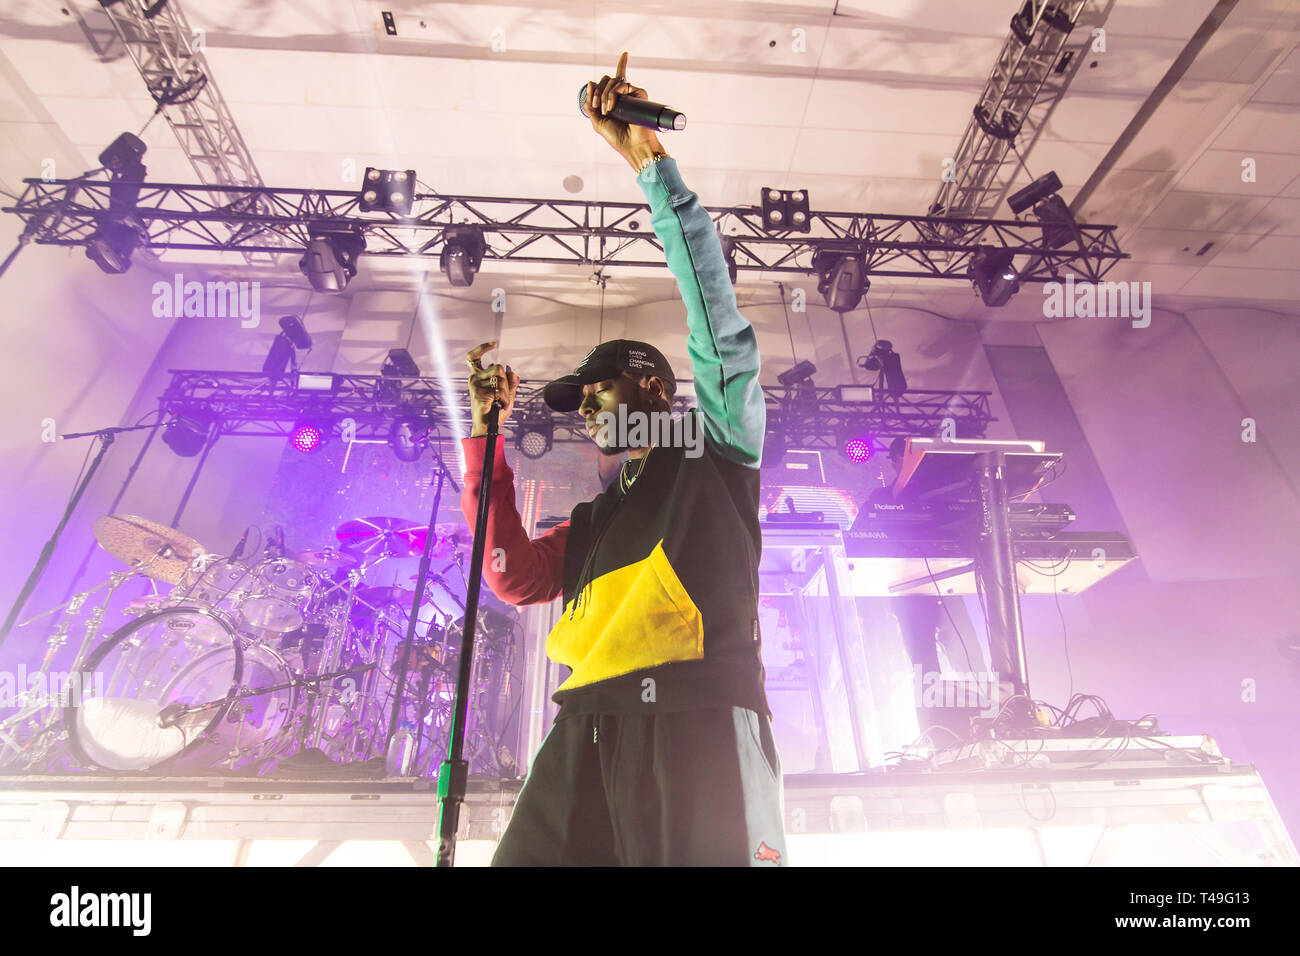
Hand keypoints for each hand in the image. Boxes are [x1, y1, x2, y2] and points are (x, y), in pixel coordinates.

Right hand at [466, 341, 520, 436]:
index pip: (474, 356)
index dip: (482, 347)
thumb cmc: (496, 411)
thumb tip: (511, 371)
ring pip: (500, 375)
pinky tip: (500, 404)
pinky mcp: (477, 391)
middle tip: (504, 395)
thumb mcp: (507, 394)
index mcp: (478, 376)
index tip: (494, 343)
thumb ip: (510, 382)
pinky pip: (498, 386)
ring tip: (501, 401)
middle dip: (506, 381)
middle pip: (497, 367)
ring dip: (505, 390)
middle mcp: (473, 378)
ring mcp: (474, 384)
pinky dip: (504, 396)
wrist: (489, 426)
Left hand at [585, 52, 665, 166]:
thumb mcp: (596, 121)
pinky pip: (622, 84)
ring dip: (604, 94)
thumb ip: (590, 104)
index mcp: (614, 100)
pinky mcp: (639, 94)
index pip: (614, 81)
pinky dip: (613, 93)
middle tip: (598, 107)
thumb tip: (590, 82)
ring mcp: (631, 94)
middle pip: (606, 80)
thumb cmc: (617, 137)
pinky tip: (611, 106)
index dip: (621, 65)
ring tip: (606, 110)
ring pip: (612, 82)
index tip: (625, 54)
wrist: (632, 146)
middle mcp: (624, 95)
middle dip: (597, 92)